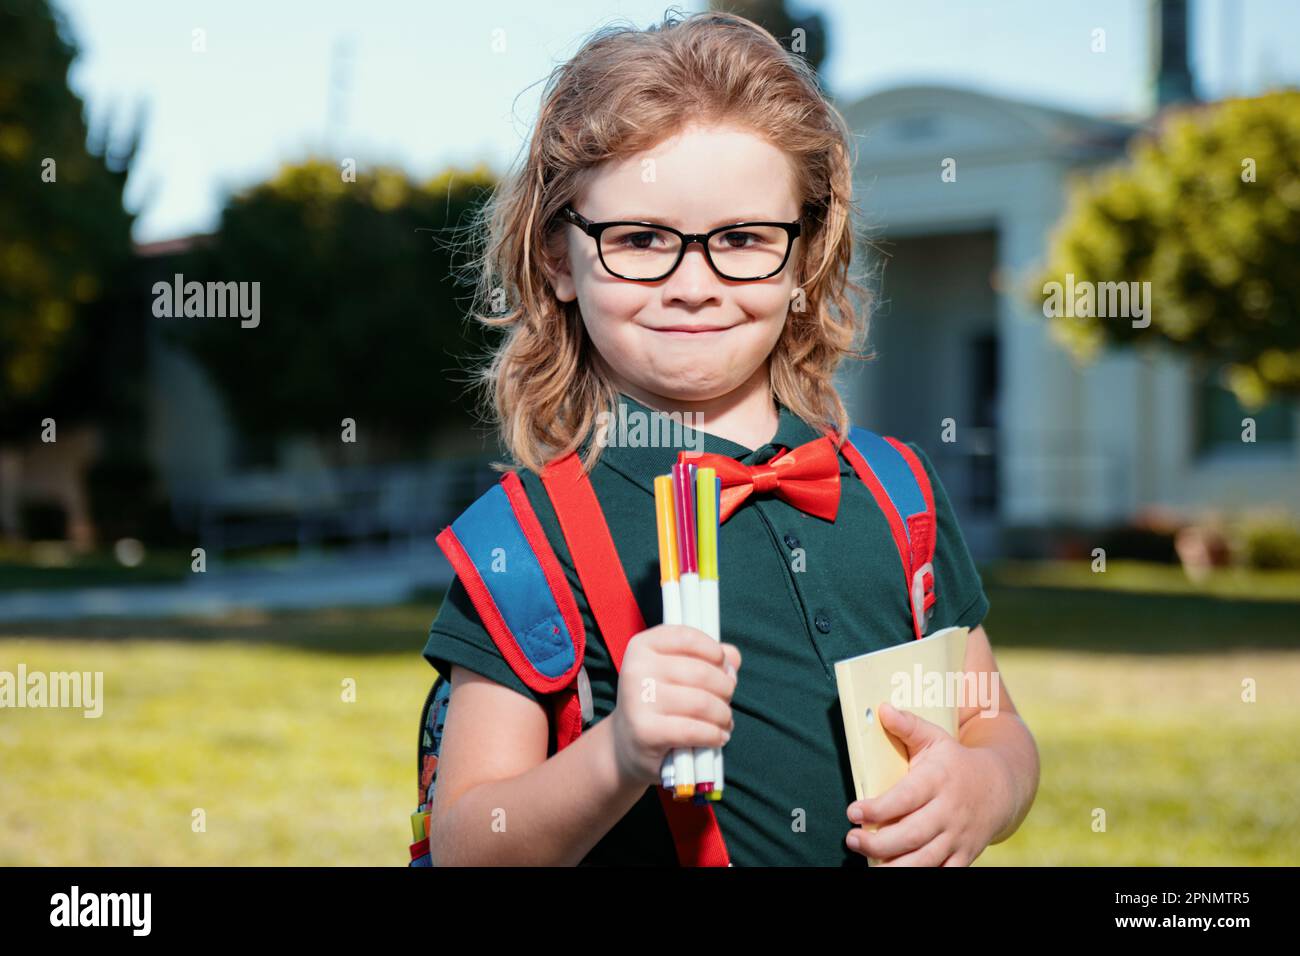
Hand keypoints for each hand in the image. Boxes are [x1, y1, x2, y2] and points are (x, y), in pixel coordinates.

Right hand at [609, 624, 739, 786]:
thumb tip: (734, 657)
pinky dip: (715, 735)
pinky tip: (718, 737)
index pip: (688, 637)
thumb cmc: (657, 702)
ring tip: (724, 722)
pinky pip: (695, 730)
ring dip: (723, 715)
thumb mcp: (675, 672)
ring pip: (702, 703)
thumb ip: (707, 658)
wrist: (626, 744)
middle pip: (702, 673)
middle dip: (726, 689)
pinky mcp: (645, 731)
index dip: (715, 652)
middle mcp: (636, 669)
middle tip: (726, 701)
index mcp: (642, 646)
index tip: (723, 667)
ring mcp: (638, 700)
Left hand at [844, 702, 1012, 865]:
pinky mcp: (964, 855)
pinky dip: (921, 877)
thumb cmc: (956, 761)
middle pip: (912, 834)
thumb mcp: (936, 738)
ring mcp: (957, 837)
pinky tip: (895, 873)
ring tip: (868, 863)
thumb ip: (908, 726)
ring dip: (894, 866)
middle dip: (879, 842)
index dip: (878, 808)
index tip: (853, 811)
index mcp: (938, 780)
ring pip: (925, 859)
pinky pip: (944, 874)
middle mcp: (948, 811)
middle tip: (852, 839)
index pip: (906, 797)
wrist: (1001, 787)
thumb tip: (882, 708)